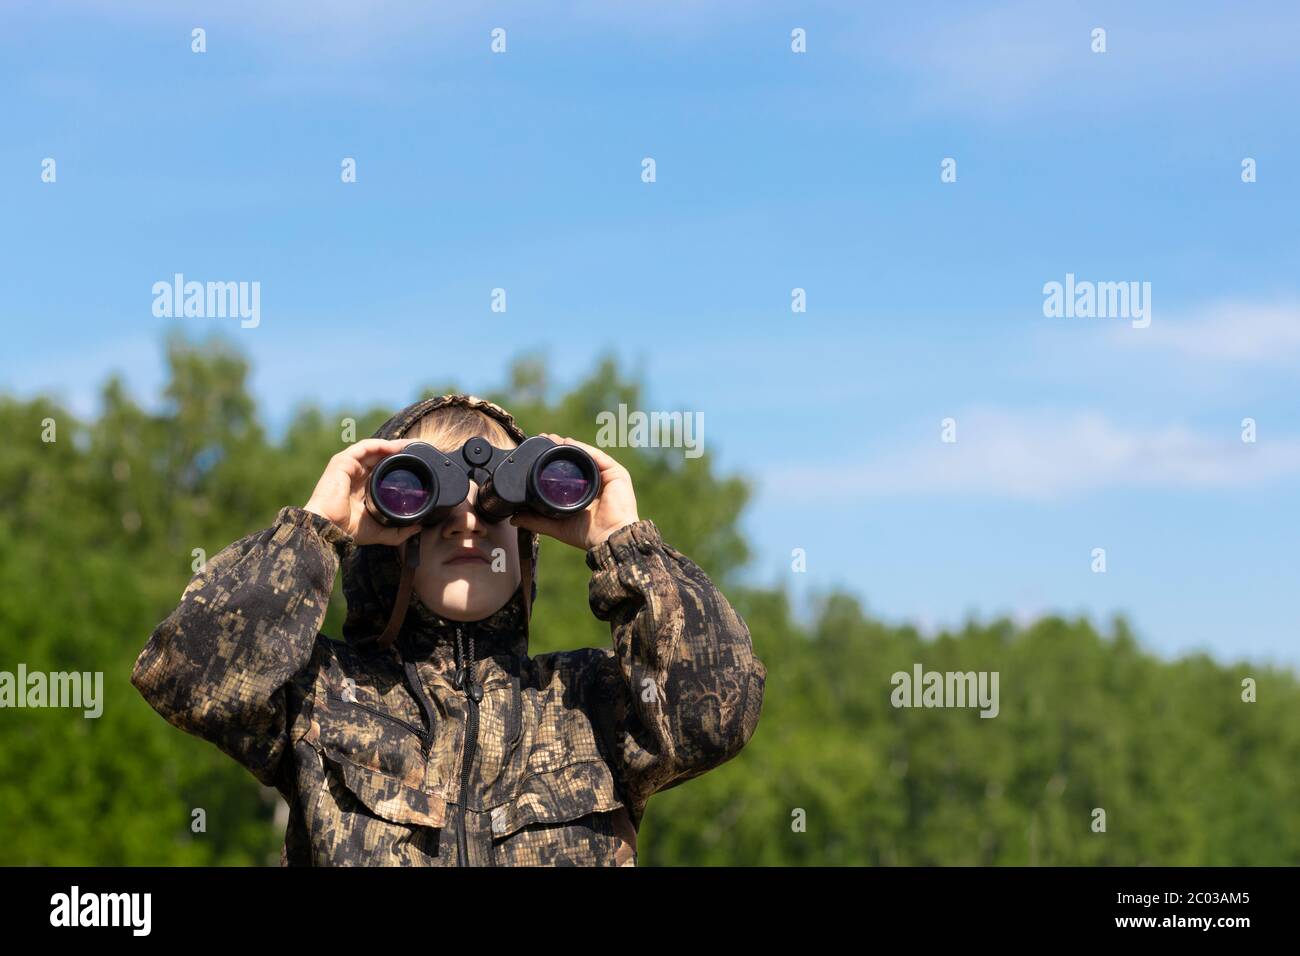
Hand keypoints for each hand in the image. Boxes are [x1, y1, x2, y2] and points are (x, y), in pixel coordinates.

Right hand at [303, 438, 425, 546]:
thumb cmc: (348, 529)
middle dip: (398, 451)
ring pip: (373, 449)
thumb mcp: (379, 530)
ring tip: (409, 445)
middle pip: (379, 456)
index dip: (398, 464)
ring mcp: (348, 466)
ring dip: (391, 445)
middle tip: (417, 448)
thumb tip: (418, 528)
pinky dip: (379, 445)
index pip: (382, 469)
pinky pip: (363, 447)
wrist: (328, 528)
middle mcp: (356, 474)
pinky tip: (393, 447)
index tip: (417, 463)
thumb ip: (398, 531)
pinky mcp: (342, 462)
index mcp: (362, 486)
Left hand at [509, 434, 639, 551]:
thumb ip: (536, 521)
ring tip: (554, 439)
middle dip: (561, 447)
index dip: (555, 459)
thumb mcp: (556, 526)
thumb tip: (514, 518)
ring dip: (570, 445)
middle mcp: (597, 481)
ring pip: (587, 455)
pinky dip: (584, 449)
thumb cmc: (587, 535)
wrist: (608, 540)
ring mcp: (608, 476)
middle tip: (545, 438)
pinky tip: (571, 444)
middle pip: (578, 459)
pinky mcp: (617, 473)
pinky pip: (598, 456)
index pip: (569, 470)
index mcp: (586, 491)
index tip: (539, 451)